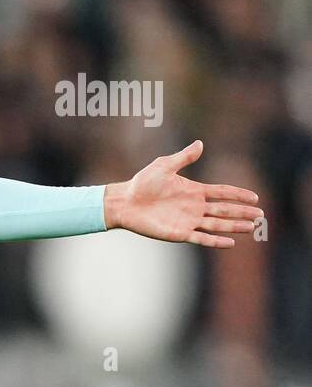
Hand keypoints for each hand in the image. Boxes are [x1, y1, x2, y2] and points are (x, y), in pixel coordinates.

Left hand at [103, 140, 262, 247]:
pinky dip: (216, 241)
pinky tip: (230, 243)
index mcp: (194, 191)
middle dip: (243, 212)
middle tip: (261, 215)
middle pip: (225, 210)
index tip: (255, 197)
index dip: (239, 195)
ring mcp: (188, 221)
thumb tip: (200, 143)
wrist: (125, 201)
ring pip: (217, 225)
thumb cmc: (142, 183)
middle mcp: (194, 207)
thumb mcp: (164, 166)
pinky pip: (201, 237)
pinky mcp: (179, 233)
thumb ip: (183, 157)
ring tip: (252, 227)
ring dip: (234, 226)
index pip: (222, 193)